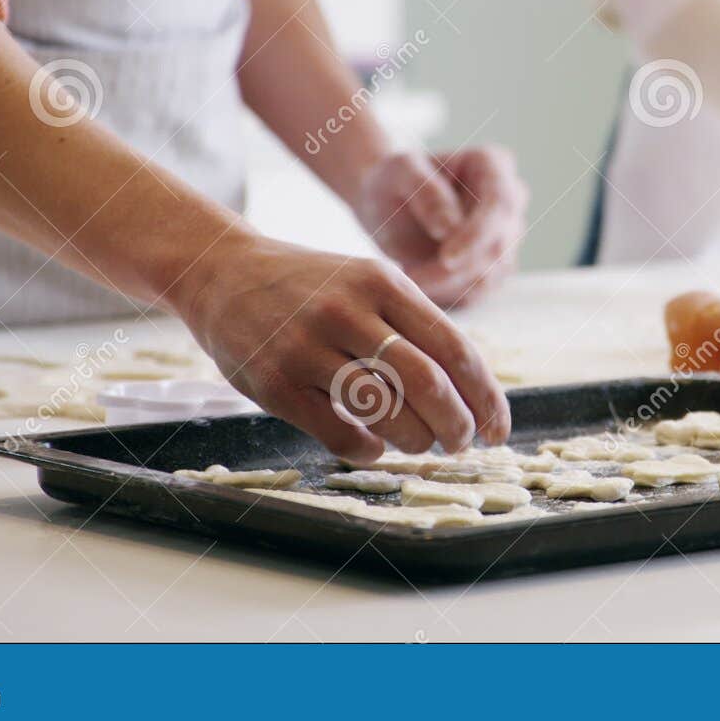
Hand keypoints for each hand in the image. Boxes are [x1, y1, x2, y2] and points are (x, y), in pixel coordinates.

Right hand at [178, 234, 511, 462]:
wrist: (222, 271)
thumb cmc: (310, 286)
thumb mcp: (366, 281)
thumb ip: (414, 325)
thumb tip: (472, 392)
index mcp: (382, 282)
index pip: (455, 348)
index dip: (485, 396)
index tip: (497, 427)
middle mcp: (347, 310)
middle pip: (427, 382)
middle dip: (456, 424)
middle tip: (460, 442)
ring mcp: (306, 347)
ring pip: (384, 411)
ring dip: (414, 439)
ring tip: (416, 442)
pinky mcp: (274, 382)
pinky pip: (337, 432)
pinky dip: (367, 449)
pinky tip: (373, 445)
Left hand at [355, 147, 527, 307]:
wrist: (386, 205)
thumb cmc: (392, 180)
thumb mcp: (399, 173)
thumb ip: (426, 193)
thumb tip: (450, 228)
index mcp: (492, 165)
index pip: (500, 204)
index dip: (477, 236)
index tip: (446, 259)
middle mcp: (509, 199)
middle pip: (498, 245)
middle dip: (456, 269)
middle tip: (410, 277)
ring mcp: (506, 236)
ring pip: (491, 275)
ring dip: (447, 285)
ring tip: (407, 275)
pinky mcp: (494, 267)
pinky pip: (478, 291)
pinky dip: (447, 294)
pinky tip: (419, 280)